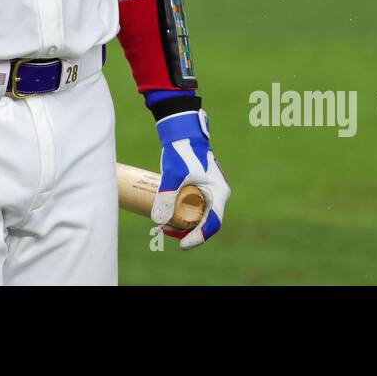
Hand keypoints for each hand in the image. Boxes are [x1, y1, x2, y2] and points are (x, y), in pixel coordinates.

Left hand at [152, 108, 229, 248]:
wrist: (182, 132)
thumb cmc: (182, 150)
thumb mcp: (174, 173)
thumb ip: (166, 194)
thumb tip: (158, 219)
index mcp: (218, 192)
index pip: (213, 223)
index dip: (199, 237)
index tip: (183, 245)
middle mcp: (216, 195)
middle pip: (204, 222)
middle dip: (186, 232)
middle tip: (164, 233)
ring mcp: (207, 192)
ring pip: (196, 216)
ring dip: (181, 224)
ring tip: (161, 227)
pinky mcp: (197, 189)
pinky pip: (191, 208)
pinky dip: (180, 215)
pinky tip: (165, 218)